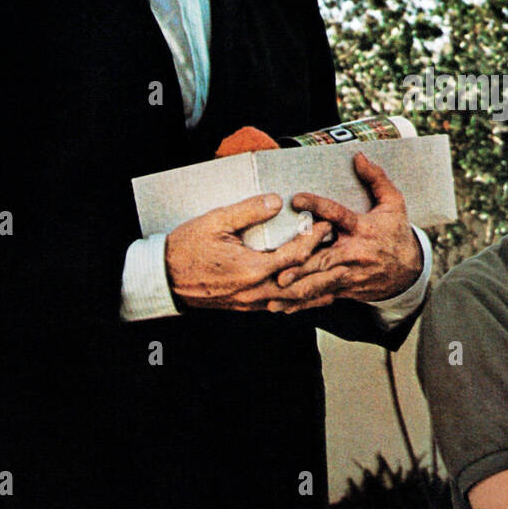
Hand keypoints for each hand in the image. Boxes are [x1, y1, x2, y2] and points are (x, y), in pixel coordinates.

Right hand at [165, 194, 332, 310]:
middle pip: (302, 284)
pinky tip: (307, 297)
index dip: (314, 239)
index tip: (327, 224)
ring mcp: (251, 302)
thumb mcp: (216, 221)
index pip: (295, 255)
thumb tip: (275, 201)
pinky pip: (278, 306)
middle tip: (343, 257)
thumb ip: (248, 210)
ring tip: (337, 284)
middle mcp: (256, 290)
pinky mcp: (245, 307)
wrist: (164, 278)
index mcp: (252, 268)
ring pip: (293, 301)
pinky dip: (296, 302)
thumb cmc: (186, 248)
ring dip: (316, 292)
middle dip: (324, 270)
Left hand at [267, 152, 423, 312]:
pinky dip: (300, 304)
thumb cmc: (395, 232)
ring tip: (274, 289)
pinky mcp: (344, 290)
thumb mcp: (393, 203)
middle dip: (302, 264)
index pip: (338, 215)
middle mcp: (354, 254)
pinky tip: (280, 306)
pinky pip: (320, 298)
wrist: (408, 271)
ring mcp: (348, 275)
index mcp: (363, 229)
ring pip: (319, 283)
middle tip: (279, 264)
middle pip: (324, 259)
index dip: (318, 206)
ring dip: (296, 287)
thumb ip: (376, 179)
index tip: (296, 198)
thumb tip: (359, 156)